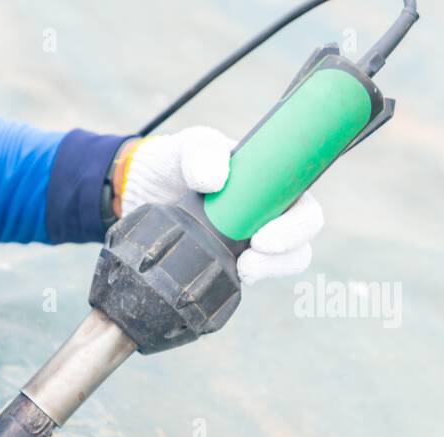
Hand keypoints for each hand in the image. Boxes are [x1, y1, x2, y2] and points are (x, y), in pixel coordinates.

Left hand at [115, 126, 323, 284]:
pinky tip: (219, 279)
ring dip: (268, 272)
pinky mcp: (228, 262)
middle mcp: (269, 212)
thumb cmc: (174, 162)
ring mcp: (250, 240)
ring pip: (281, 263)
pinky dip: (237, 283)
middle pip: (301, 240)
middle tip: (251, 261)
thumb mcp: (187, 146)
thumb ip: (201, 151)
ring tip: (242, 271)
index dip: (298, 226)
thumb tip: (214, 179)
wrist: (139, 191)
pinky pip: (246, 278)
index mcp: (272, 183)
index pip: (303, 204)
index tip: (265, 239)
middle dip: (284, 256)